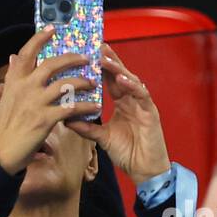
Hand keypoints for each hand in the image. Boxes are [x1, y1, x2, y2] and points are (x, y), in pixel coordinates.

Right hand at [0, 25, 100, 174]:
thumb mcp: (7, 97)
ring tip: (93, 83)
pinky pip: (71, 107)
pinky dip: (85, 106)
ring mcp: (35, 103)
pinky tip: (94, 108)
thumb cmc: (7, 125)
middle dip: (72, 58)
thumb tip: (12, 57)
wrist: (2, 152)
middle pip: (52, 64)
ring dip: (83, 82)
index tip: (52, 28)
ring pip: (65, 84)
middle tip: (86, 58)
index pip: (27, 53)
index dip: (40, 38)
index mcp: (15, 81)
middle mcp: (25, 88)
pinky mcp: (45, 119)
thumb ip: (13, 76)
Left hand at [67, 44, 169, 185]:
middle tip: (96, 46)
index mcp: (121, 103)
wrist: (143, 169)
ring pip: (130, 80)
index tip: (86, 55)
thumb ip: (86, 127)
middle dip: (108, 60)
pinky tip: (123, 79)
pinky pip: (142, 95)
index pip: (109, 80)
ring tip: (105, 59)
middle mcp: (131, 100)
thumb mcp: (101, 138)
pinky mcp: (151, 112)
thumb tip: (65, 119)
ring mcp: (141, 104)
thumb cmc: (126, 152)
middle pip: (119, 74)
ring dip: (118, 69)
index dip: (99, 67)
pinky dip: (132, 86)